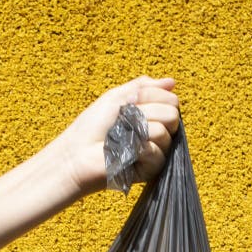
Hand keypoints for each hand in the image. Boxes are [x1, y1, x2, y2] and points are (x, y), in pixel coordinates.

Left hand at [55, 76, 179, 196]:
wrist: (78, 153)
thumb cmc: (93, 126)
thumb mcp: (118, 98)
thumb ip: (144, 87)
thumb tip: (172, 82)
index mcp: (153, 116)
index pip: (171, 101)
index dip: (152, 97)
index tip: (130, 103)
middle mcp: (159, 134)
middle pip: (172, 115)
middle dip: (147, 113)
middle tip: (126, 121)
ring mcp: (157, 152)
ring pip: (164, 132)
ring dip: (140, 130)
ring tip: (123, 138)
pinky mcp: (152, 169)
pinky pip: (156, 151)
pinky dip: (139, 148)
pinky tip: (127, 153)